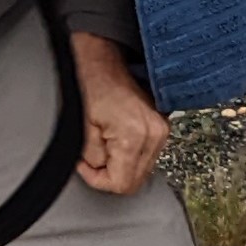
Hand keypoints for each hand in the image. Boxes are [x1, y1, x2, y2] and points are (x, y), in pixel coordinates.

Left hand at [71, 32, 168, 194]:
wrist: (105, 61)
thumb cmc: (92, 84)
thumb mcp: (82, 127)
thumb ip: (92, 157)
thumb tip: (98, 170)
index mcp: (135, 135)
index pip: (122, 184)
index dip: (98, 180)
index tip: (85, 166)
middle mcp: (155, 133)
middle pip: (135, 181)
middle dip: (111, 174)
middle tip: (92, 158)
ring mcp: (162, 129)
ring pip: (142, 170)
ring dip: (121, 165)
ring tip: (105, 143)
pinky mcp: (162, 126)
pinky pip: (147, 155)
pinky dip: (131, 154)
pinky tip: (117, 139)